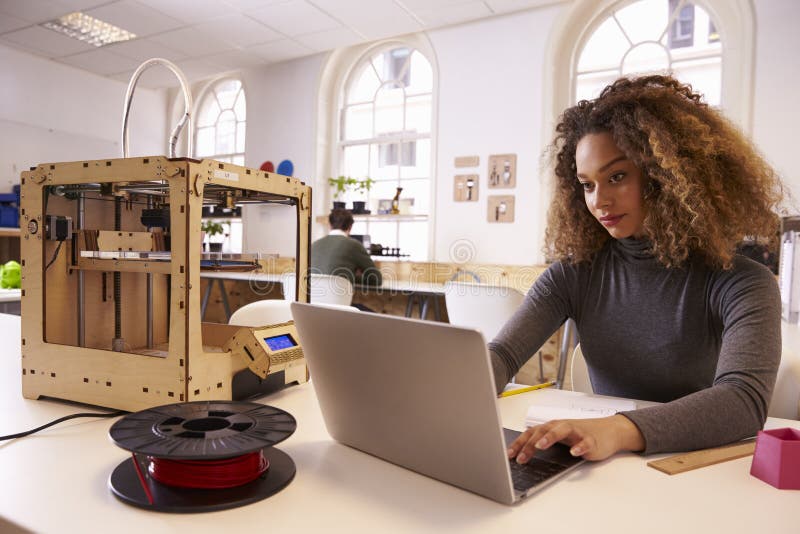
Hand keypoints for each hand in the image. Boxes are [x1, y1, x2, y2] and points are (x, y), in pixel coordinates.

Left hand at [507, 415, 644, 461]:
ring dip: (550, 437)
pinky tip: (574, 452)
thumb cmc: (581, 434)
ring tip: (540, 446)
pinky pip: (585, 442)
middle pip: (543, 431)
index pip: (532, 433)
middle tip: (521, 457)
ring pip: (562, 430)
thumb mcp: (560, 438)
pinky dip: (579, 447)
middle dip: (530, 444)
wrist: (609, 430)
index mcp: (552, 427)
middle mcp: (562, 426)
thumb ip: (544, 443)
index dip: (519, 443)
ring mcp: (577, 432)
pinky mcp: (591, 440)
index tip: (509, 455)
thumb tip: (522, 456)